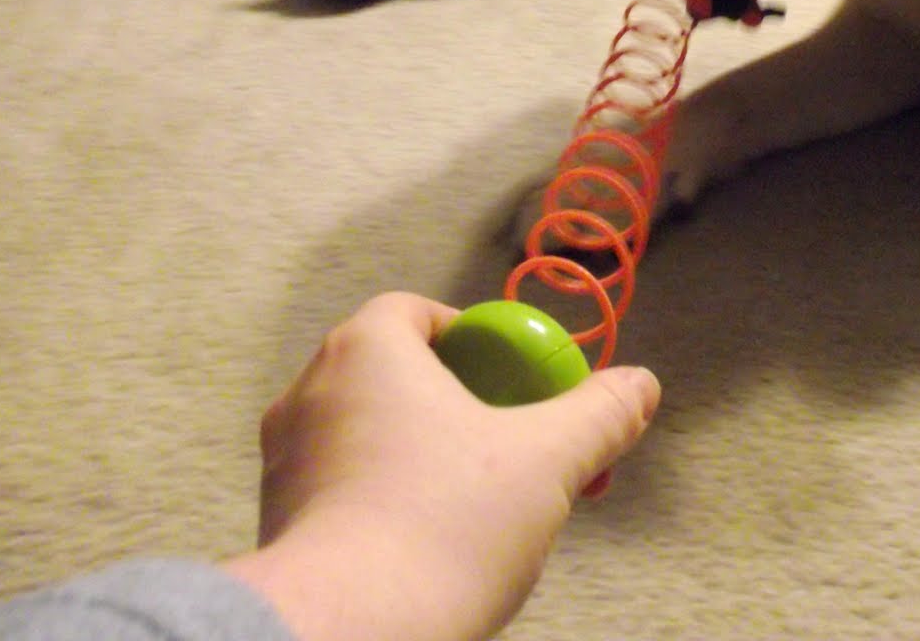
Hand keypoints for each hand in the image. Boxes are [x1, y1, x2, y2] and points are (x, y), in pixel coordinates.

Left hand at [223, 293, 660, 640]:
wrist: (346, 633)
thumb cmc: (441, 528)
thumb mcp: (547, 463)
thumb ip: (599, 415)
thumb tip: (640, 385)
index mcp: (366, 351)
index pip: (416, 311)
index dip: (475, 339)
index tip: (518, 383)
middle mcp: (312, 392)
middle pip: (401, 374)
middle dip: (466, 407)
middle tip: (518, 450)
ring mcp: (287, 460)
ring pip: (375, 435)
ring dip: (430, 457)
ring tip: (484, 507)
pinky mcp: (279, 521)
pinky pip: (348, 489)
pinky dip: (393, 502)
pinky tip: (436, 546)